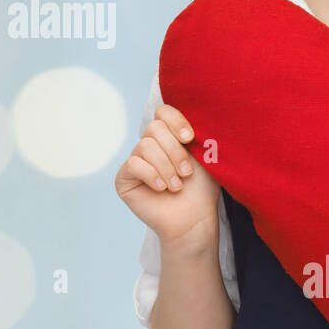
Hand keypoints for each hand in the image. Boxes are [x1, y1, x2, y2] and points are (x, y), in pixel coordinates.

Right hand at [114, 104, 220, 252]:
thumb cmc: (201, 189)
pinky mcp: (124, 178)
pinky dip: (151, 175)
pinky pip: (133, 164)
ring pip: (145, 145)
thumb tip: (198, 109)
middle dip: (175, 151)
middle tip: (187, 173)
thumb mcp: (204, 155)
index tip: (190, 138)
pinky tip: (162, 189)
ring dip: (166, 167)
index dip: (175, 121)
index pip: (163, 112)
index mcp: (168, 135)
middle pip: (154, 128)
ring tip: (177, 186)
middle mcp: (149, 144)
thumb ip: (196, 132)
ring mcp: (134, 161)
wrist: (194, 219)